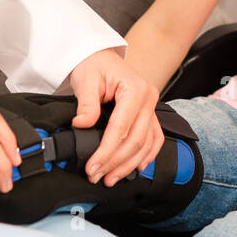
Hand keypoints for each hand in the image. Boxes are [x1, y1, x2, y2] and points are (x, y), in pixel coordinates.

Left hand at [68, 49, 162, 187]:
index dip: (106, 151)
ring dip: (129, 165)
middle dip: (115, 163)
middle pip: (136, 140)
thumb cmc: (94, 66)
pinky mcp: (149, 114)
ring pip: (146, 144)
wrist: (100, 58)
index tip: (92, 166)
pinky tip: (136, 168)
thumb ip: (87, 104)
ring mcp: (151, 107)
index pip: (121, 128)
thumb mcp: (86, 80)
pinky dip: (147, 156)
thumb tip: (82, 124)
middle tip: (96, 175)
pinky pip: (154, 139)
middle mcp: (148, 99)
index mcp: (135, 89)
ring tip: (110, 178)